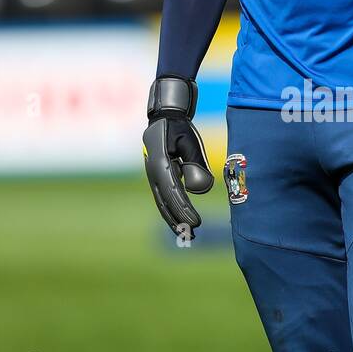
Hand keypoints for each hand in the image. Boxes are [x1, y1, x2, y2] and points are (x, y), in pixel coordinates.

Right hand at [143, 76, 213, 236]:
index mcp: (160, 162)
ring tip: (186, 234)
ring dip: (173, 219)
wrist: (164, 117)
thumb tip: (200, 189)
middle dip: (178, 219)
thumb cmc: (179, 127)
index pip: (174, 191)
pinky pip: (163, 197)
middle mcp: (153, 171)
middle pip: (164, 201)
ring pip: (162, 202)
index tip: (195, 222)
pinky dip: (171, 210)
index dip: (184, 209)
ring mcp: (152, 175)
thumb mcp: (190, 142)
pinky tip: (180, 221)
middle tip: (192, 233)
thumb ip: (196, 163)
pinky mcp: (156, 177)